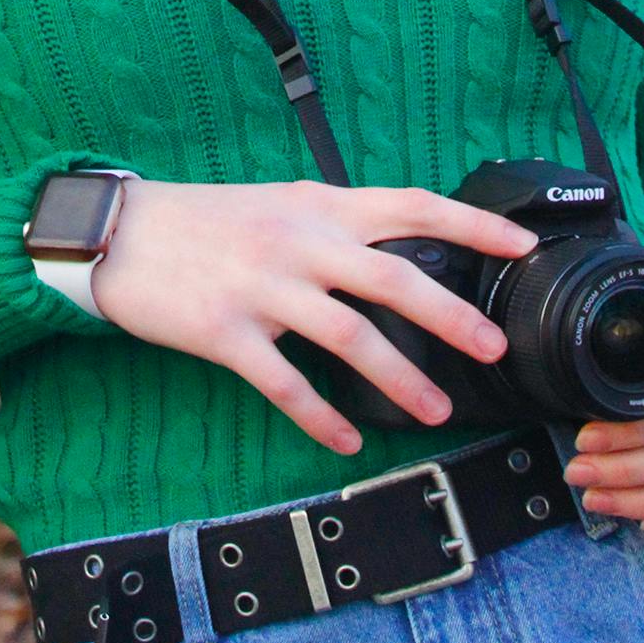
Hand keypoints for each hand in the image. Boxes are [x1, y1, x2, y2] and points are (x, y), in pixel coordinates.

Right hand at [89, 176, 537, 453]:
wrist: (121, 234)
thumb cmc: (206, 221)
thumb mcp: (279, 203)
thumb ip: (335, 226)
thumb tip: (396, 253)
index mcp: (319, 205)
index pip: (411, 205)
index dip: (472, 224)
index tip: (522, 244)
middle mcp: (299, 241)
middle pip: (394, 278)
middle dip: (452, 316)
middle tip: (493, 349)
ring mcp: (264, 287)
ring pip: (351, 337)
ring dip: (401, 378)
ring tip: (437, 411)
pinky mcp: (228, 331)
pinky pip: (286, 383)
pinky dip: (322, 415)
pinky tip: (347, 439)